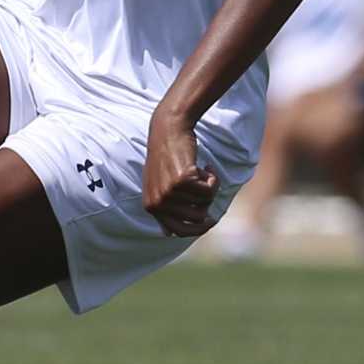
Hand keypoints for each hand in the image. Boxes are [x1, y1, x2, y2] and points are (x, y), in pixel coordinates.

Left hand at [143, 106, 218, 236]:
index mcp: (151, 206)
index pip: (178, 231)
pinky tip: (204, 165)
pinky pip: (210, 189)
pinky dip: (212, 178)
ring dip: (209, 186)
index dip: (197, 228)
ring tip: (202, 171)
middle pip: (196, 218)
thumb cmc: (166, 157)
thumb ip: (163, 207)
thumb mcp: (159, 184)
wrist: (168, 129)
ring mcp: (169, 192)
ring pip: (205, 202)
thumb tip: (169, 234)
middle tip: (207, 186)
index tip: (210, 221)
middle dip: (206, 203)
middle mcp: (158, 203)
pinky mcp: (183, 180)